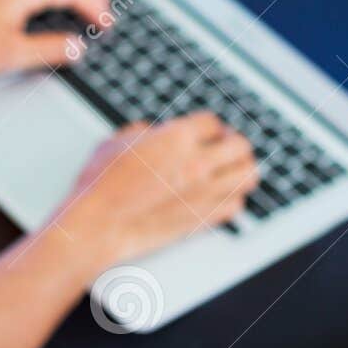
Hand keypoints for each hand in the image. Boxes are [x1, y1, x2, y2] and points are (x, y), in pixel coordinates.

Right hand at [55, 113, 258, 267]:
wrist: (98, 224)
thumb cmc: (101, 184)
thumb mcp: (116, 141)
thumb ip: (140, 131)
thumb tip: (150, 132)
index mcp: (177, 137)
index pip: (214, 122)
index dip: (206, 127)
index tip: (201, 133)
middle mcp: (198, 163)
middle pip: (241, 145)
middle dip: (231, 144)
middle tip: (220, 148)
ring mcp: (204, 193)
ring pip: (248, 175)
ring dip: (240, 169)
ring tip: (226, 170)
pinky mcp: (202, 219)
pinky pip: (236, 205)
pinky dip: (232, 198)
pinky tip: (217, 196)